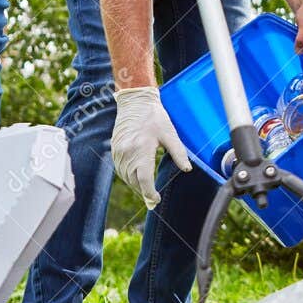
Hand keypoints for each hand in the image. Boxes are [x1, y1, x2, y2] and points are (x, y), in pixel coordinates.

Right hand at [111, 86, 190, 208]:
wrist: (135, 101)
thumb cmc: (155, 116)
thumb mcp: (170, 134)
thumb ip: (178, 153)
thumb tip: (187, 169)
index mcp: (142, 149)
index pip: (144, 179)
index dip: (150, 193)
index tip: (155, 200)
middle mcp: (128, 152)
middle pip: (134, 181)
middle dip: (143, 191)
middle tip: (152, 199)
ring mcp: (119, 151)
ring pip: (125, 177)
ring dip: (135, 185)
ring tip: (145, 190)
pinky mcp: (114, 148)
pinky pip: (119, 169)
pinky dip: (127, 176)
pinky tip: (136, 177)